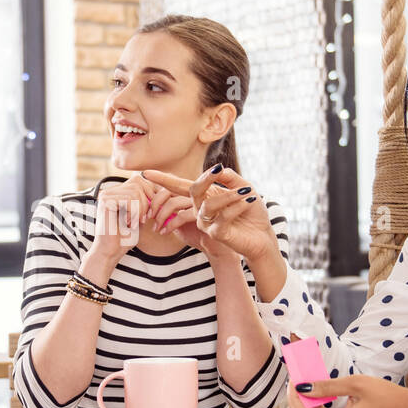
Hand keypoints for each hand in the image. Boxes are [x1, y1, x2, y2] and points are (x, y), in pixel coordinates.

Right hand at [90, 172, 157, 263]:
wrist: (111, 252)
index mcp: (116, 192)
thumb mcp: (139, 216)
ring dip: (140, 210)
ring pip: (135, 191)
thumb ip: (146, 201)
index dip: (149, 194)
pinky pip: (129, 199)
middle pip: (138, 182)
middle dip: (146, 203)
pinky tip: (127, 223)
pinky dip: (133, 213)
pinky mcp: (105, 202)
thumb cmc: (125, 237)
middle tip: (142, 220)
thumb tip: (159, 187)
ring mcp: (105, 195)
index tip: (148, 214)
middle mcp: (109, 190)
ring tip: (134, 223)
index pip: (139, 180)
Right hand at [142, 166, 276, 263]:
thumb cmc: (252, 213)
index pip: (180, 186)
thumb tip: (218, 169)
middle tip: (218, 169)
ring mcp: (207, 223)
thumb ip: (230, 178)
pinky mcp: (216, 234)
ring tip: (247, 193)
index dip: (163, 179)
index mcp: (205, 196)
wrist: (262, 238)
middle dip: (205, 179)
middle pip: (192, 190)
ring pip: (208, 205)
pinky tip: (248, 201)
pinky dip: (236, 207)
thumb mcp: (243, 189)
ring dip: (229, 196)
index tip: (145, 172)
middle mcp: (201, 209)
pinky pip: (222, 217)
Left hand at [286, 375, 407, 407]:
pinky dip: (318, 406)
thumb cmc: (387, 396)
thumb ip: (325, 386)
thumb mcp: (354, 384)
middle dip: (299, 399)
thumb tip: (301, 386)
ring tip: (307, 382)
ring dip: (308, 402)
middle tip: (298, 378)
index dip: (294, 398)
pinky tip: (318, 393)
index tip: (292, 380)